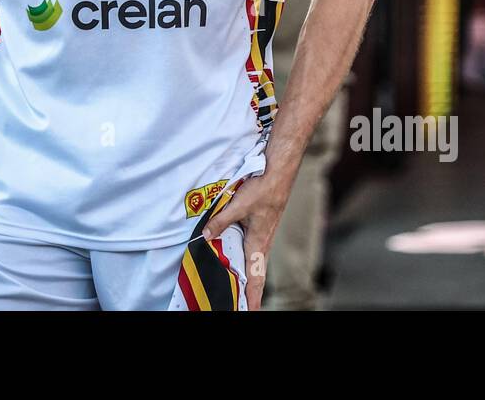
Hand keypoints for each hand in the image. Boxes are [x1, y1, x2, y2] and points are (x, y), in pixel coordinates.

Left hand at [200, 170, 289, 310]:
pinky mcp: (261, 229)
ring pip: (255, 265)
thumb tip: (205, 236)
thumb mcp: (238, 205)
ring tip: (242, 295)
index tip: (250, 311)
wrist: (279, 173)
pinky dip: (248, 264)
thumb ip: (221, 221)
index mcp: (258, 243)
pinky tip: (241, 263)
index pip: (256, 278)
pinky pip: (254, 253)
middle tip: (244, 308)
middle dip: (251, 294)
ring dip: (250, 280)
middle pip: (257, 276)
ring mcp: (263, 237)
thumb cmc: (263, 189)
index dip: (252, 297)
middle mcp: (263, 244)